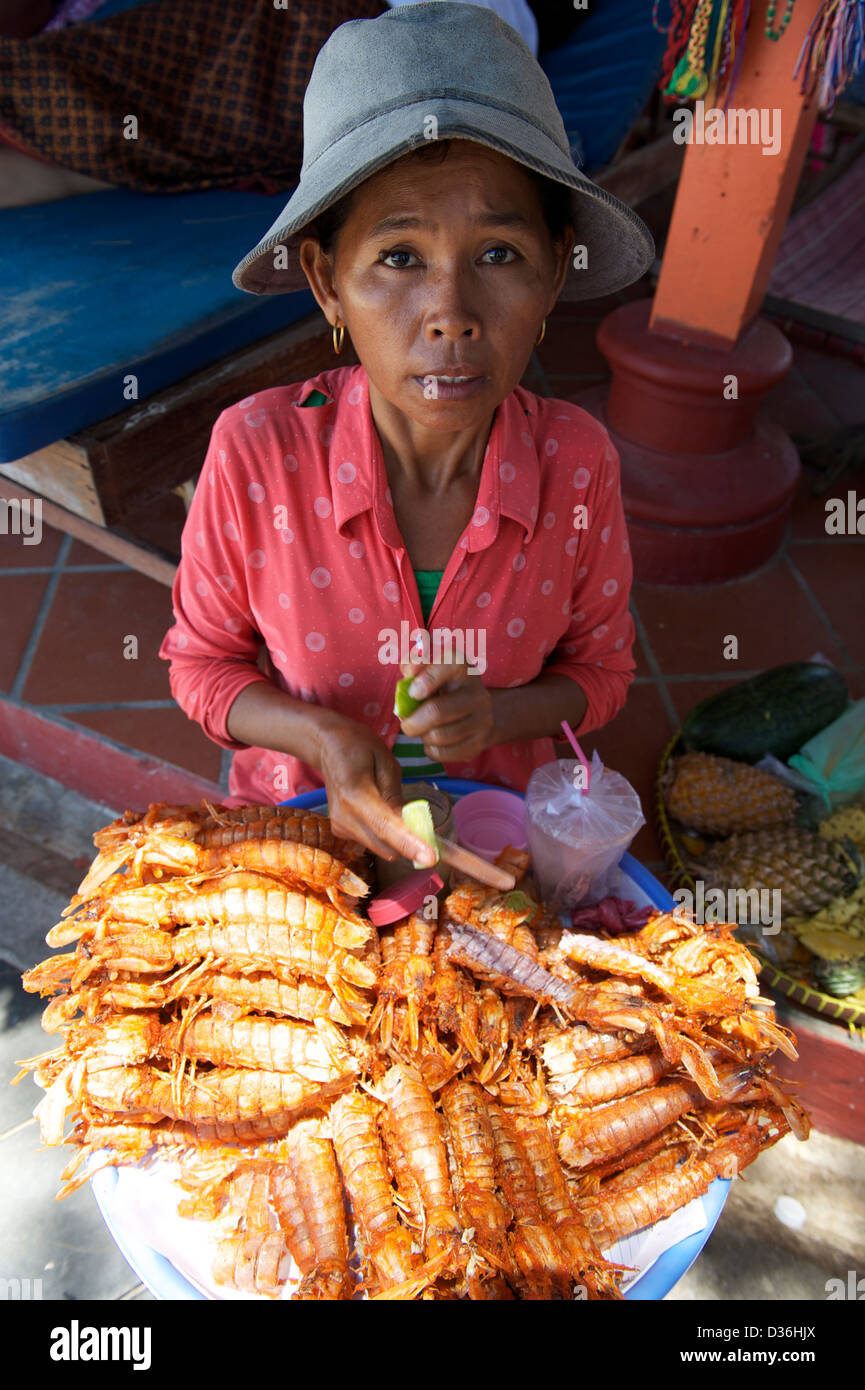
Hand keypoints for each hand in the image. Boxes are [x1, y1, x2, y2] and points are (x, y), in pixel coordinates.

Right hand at [315, 715, 437, 864]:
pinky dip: (384, 834)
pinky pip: (373, 842)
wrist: (328, 747)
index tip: (430, 859)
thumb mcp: (386, 762)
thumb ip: (396, 794)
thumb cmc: (359, 747)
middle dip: (409, 843)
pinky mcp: (340, 831)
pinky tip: (379, 809)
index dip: (409, 844)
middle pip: (386, 846)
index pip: (385, 827)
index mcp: (355, 794)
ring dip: (396, 838)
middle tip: (425, 825)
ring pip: (381, 847)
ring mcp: (339, 827)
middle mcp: (344, 817)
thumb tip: (409, 824)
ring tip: (395, 807)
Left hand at [397, 659, 494, 763]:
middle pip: (437, 712)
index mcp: (463, 669)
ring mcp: (483, 720)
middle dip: (413, 721)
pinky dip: (431, 750)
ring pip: (439, 736)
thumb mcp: (428, 671)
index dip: (428, 678)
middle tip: (406, 723)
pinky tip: (432, 742)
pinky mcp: (479, 743)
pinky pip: (444, 754)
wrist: (475, 712)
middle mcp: (478, 693)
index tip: (413, 693)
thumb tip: (409, 673)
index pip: (450, 664)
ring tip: (423, 730)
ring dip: (422, 736)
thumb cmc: (442, 688)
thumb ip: (413, 666)